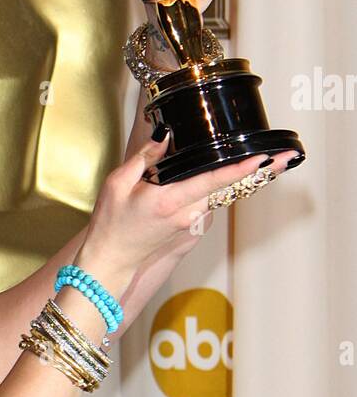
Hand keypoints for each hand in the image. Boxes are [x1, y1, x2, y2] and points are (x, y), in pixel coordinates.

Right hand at [79, 129, 301, 296]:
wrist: (111, 261)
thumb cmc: (110, 224)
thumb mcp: (117, 183)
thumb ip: (144, 157)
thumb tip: (166, 135)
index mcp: (168, 201)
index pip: (212, 180)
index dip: (240, 168)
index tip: (262, 157)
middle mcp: (186, 214)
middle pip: (229, 188)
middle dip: (258, 172)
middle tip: (286, 157)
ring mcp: (191, 223)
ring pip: (222, 195)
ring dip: (243, 179)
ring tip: (270, 162)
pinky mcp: (190, 228)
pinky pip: (211, 201)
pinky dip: (224, 188)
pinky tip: (232, 175)